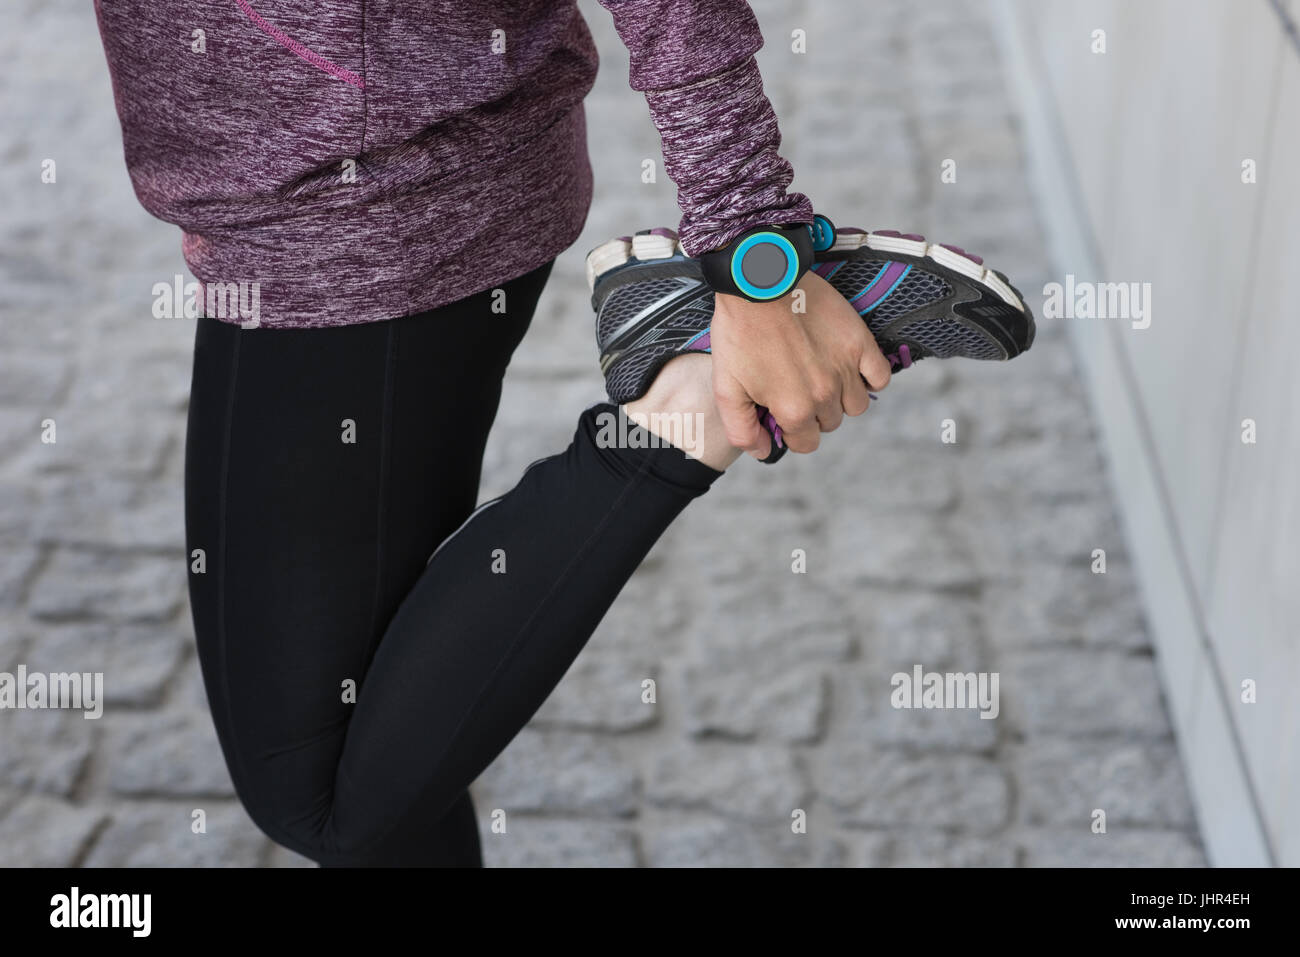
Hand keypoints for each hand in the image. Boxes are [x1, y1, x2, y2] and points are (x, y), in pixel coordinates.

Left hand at [710, 271, 892, 458]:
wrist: (759, 282)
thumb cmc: (739, 333)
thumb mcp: (726, 387)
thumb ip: (742, 430)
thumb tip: (763, 452)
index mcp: (794, 409)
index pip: (805, 443)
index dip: (792, 432)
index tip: (782, 413)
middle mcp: (825, 394)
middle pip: (829, 423)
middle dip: (812, 413)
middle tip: (795, 387)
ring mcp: (845, 369)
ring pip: (856, 405)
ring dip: (840, 399)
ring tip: (820, 378)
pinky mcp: (859, 343)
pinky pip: (879, 376)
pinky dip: (869, 378)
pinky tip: (850, 369)